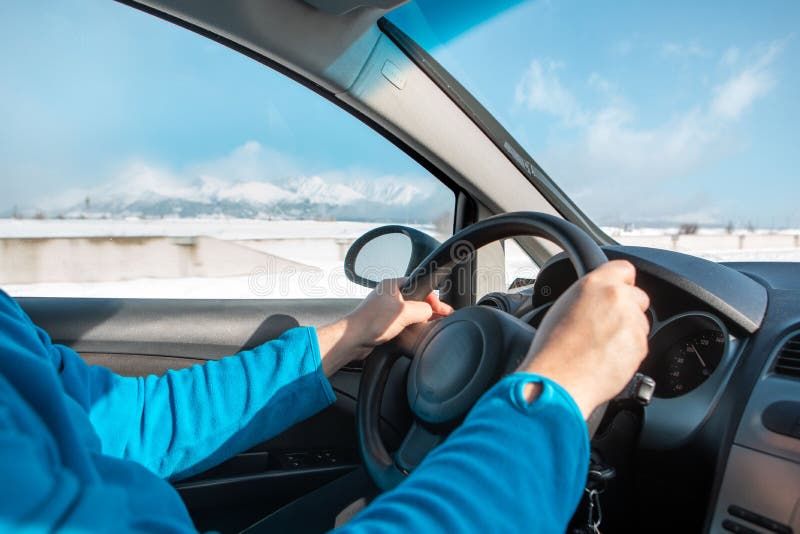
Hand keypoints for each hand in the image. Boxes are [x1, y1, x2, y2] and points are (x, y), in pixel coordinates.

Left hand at [317, 278, 452, 374]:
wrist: (352, 339)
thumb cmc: (371, 322)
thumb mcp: (405, 312)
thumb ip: (423, 310)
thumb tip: (430, 312)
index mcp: (392, 285)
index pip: (420, 286)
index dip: (433, 298)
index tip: (442, 309)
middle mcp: (388, 294)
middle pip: (416, 299)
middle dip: (429, 309)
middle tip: (442, 317)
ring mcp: (384, 308)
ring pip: (409, 312)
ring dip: (420, 319)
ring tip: (432, 325)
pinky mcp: (381, 322)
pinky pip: (401, 322)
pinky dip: (410, 326)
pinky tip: (416, 333)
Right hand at [516, 260, 649, 418]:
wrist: (559, 379)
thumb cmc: (552, 348)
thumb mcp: (563, 307)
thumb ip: (589, 295)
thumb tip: (598, 298)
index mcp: (595, 284)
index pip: (624, 268)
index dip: (622, 281)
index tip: (619, 290)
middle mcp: (617, 298)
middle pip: (638, 296)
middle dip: (628, 309)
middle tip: (606, 324)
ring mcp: (631, 322)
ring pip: (640, 322)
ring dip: (628, 331)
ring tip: (602, 346)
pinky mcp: (640, 346)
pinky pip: (640, 344)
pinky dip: (628, 351)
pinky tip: (607, 358)